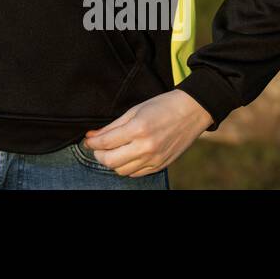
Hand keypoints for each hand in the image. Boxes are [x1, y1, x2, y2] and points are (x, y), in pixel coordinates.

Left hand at [81, 90, 214, 176]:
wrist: (192, 111)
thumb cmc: (162, 106)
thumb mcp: (134, 111)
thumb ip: (112, 126)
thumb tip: (92, 135)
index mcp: (138, 129)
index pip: (105, 143)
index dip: (92, 143)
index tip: (87, 140)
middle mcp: (146, 147)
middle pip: (111, 162)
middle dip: (99, 155)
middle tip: (97, 146)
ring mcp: (155, 159)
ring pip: (122, 171)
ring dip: (112, 162)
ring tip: (112, 151)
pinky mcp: (161, 165)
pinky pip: (137, 174)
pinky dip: (127, 167)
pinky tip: (126, 156)